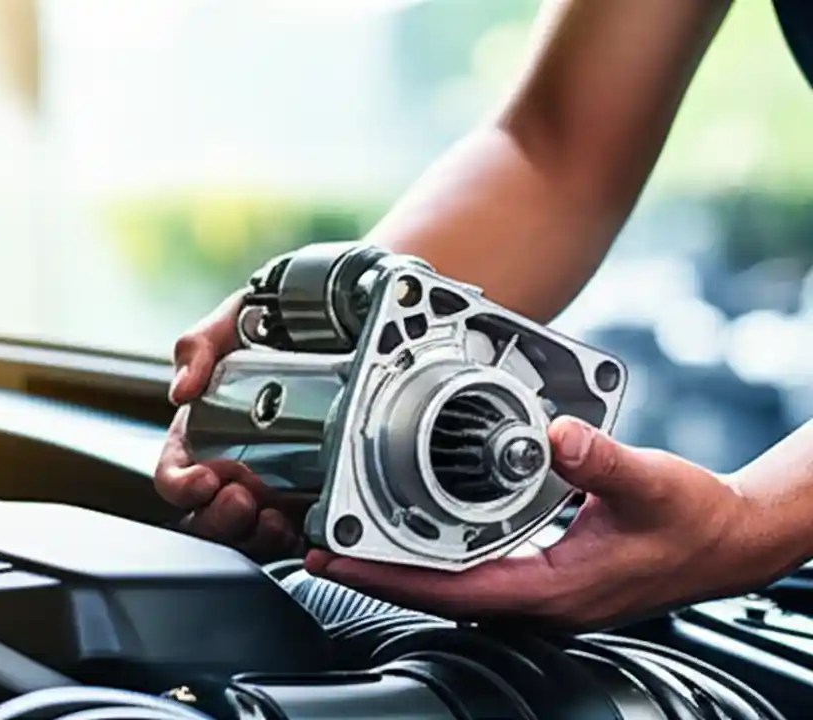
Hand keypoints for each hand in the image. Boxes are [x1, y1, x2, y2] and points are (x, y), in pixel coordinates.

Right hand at [154, 291, 302, 559]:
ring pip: (247, 531)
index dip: (181, 486)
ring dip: (255, 534)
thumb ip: (195, 346)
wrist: (332, 322)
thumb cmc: (270, 326)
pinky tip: (304, 526)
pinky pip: (292, 533)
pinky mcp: (304, 497)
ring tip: (273, 517)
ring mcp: (266, 485)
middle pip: (207, 514)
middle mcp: (228, 466)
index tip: (202, 480)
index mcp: (199, 435)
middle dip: (220, 517)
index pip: (174, 475)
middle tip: (242, 499)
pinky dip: (294, 539)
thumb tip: (180, 388)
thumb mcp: (228, 324)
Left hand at [305, 416, 786, 630]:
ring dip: (401, 565)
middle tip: (322, 546)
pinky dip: (435, 555)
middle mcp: (538, 601)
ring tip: (351, 539)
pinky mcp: (543, 578)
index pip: (452, 591)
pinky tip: (413, 533)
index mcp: (554, 590)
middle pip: (437, 595)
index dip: (390, 576)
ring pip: (451, 586)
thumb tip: (558, 436)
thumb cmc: (695, 522)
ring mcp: (538, 593)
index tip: (341, 558)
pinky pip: (473, 571)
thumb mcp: (649, 483)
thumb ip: (600, 461)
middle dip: (376, 573)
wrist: (728, 539)